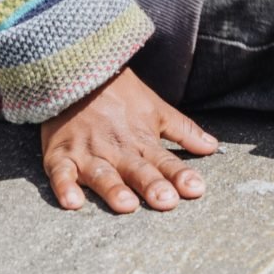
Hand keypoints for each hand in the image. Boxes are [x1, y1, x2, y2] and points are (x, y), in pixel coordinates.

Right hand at [39, 67, 217, 212]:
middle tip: (165, 201)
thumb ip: (184, 131)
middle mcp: (117, 149)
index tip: (195, 189)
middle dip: (151, 185)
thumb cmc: (120, 94)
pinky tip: (72, 201)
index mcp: (142, 140)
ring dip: (113, 189)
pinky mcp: (60, 154)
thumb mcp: (157, 109)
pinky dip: (64, 187)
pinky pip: (60, 173)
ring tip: (126, 204)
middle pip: (136, 170)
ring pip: (101, 174)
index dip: (180, 175)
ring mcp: (88, 152)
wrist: (78, 70)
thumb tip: (213, 147)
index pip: (165, 161)